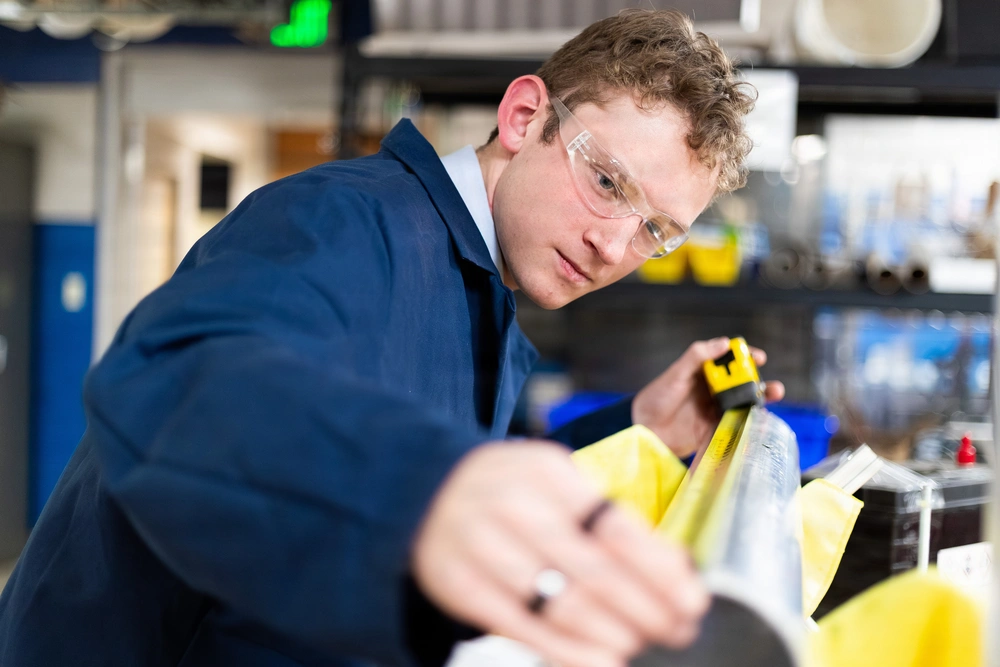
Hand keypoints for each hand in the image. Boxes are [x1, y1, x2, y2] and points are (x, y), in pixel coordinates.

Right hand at [412, 441, 709, 666]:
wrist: (423, 493)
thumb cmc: (508, 492)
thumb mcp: (554, 483)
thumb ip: (606, 519)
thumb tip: (674, 567)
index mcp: (545, 470)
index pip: (616, 525)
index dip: (661, 570)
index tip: (692, 598)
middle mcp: (511, 503)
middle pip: (595, 569)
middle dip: (648, 608)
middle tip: (678, 629)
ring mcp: (480, 544)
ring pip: (560, 603)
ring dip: (613, 632)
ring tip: (641, 643)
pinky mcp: (458, 583)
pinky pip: (522, 626)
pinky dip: (567, 651)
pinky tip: (602, 662)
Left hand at [632, 337, 784, 458]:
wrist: (644, 430)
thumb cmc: (656, 398)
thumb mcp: (676, 374)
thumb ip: (697, 357)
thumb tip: (723, 342)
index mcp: (705, 372)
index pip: (731, 361)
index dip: (747, 357)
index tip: (759, 358)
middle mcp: (714, 390)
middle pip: (744, 384)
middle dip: (761, 384)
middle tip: (774, 389)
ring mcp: (715, 410)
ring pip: (744, 405)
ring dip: (761, 404)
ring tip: (772, 405)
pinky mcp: (714, 430)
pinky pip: (736, 427)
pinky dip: (750, 426)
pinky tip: (759, 426)